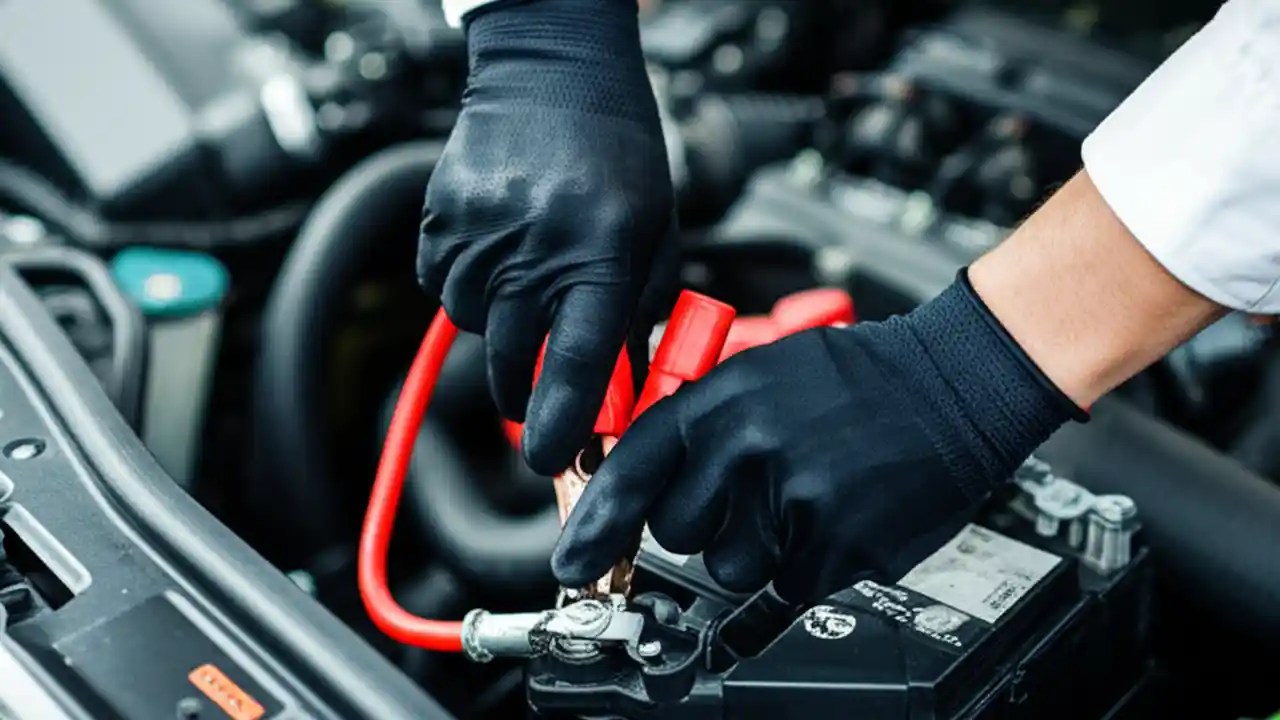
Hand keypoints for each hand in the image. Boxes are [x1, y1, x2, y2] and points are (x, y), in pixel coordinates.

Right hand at [418, 0, 676, 474]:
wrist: (553, 75)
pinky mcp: (439, 221)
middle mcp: (535, 247)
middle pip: (513, 367)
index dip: (564, 428)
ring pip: (476, 331)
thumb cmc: (618, 159)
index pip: (576, 366)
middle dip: (529, 390)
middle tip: (544, 377)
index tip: (556, 462)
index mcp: (601, 253)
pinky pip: (444, 290)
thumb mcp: (651, 239)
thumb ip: (634, 320)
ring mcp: (479, 233)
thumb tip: (614, 398)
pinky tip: (500, 248)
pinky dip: (470, 287)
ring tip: (531, 272)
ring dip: (502, 326)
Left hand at [552, 274, 1083, 601]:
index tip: (574, 560)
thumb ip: (701, 423)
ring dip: (756, 551)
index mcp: (720, 401)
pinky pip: (785, 589)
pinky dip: (800, 569)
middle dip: (701, 527)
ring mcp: (793, 500)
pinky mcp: (837, 545)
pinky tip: (825, 528)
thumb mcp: (761, 374)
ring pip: (731, 568)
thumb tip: (645, 478)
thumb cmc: (855, 379)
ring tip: (801, 502)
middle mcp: (747, 447)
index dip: (596, 523)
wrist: (950, 386)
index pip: (631, 470)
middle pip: (677, 532)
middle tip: (749, 496)